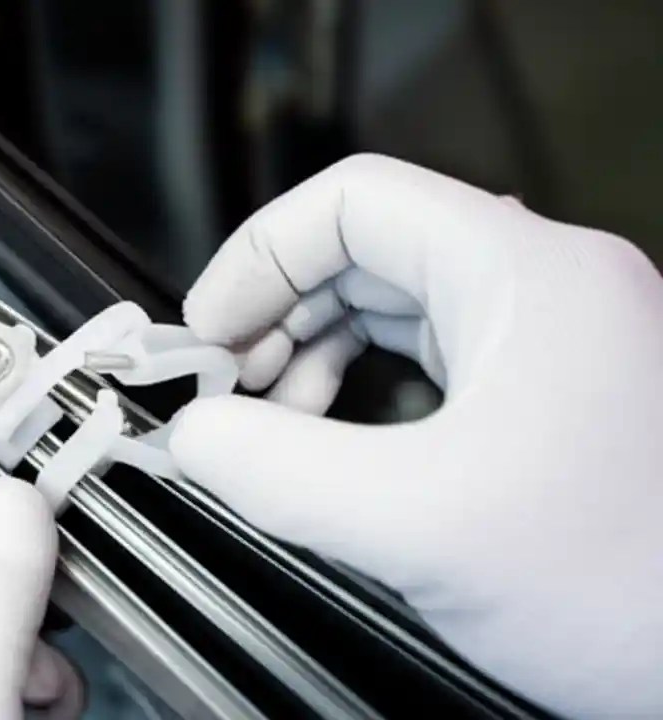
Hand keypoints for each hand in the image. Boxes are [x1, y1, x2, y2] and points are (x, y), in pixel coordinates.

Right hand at [170, 154, 662, 716]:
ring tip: (272, 425)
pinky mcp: (552, 400)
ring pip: (396, 309)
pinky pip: (432, 364)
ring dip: (314, 357)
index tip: (207, 329)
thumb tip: (195, 435)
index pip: (352, 203)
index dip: (259, 258)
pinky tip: (336, 447)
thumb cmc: (639, 590)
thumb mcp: (419, 524)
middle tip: (224, 385)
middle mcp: (548, 290)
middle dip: (278, 316)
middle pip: (367, 253)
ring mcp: (555, 343)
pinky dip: (363, 394)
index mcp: (526, 275)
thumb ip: (278, 471)